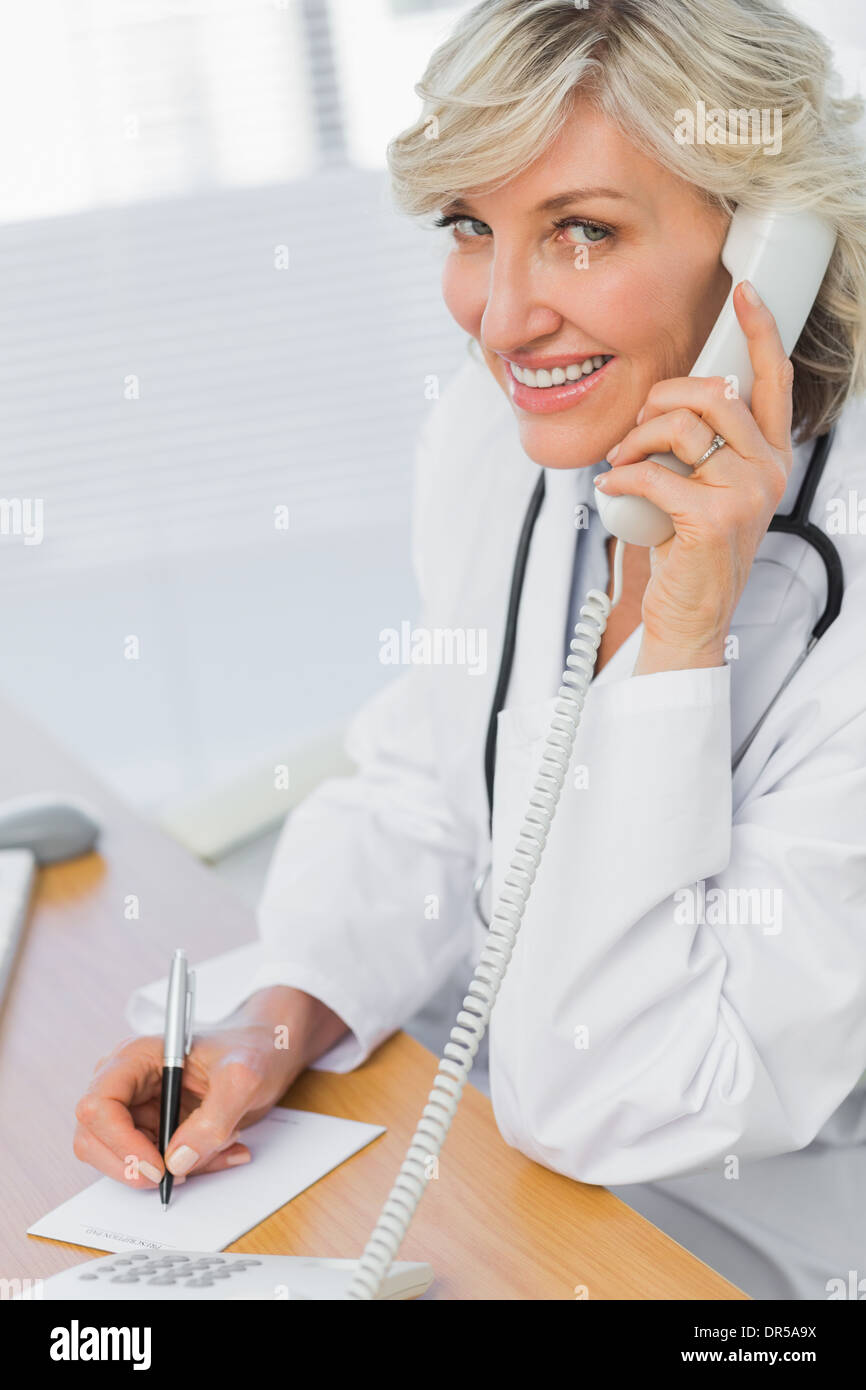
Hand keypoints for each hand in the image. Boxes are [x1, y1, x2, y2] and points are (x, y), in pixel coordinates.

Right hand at [73, 985, 347, 1186]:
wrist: (268, 1052)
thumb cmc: (252, 1049)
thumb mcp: (244, 1075)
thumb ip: (214, 1117)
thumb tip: (178, 1161)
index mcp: (135, 1057)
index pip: (98, 1106)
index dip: (119, 1143)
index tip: (158, 1167)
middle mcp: (126, 1083)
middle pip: (93, 1138)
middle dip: (135, 1165)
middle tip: (178, 1177)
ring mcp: (136, 1108)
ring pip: (122, 1159)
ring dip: (168, 1170)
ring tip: (221, 1151)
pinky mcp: (152, 1129)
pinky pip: (152, 1165)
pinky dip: (186, 1170)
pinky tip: (222, 1151)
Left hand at [594, 280, 792, 674]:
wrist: (689, 618)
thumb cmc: (687, 551)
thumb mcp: (701, 487)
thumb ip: (699, 444)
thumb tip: (668, 400)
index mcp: (769, 458)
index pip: (775, 381)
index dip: (762, 332)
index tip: (745, 294)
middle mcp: (768, 470)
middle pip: (714, 393)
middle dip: (662, 399)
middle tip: (636, 430)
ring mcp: (746, 494)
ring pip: (681, 427)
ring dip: (636, 440)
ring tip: (621, 464)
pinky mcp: (715, 518)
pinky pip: (652, 473)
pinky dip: (619, 477)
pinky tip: (611, 488)